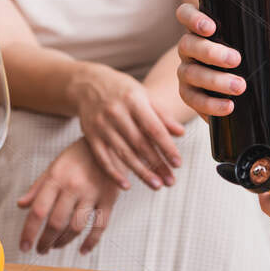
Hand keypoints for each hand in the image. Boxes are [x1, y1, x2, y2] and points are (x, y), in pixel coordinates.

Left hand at [16, 138, 123, 255]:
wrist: (109, 142)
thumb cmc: (78, 155)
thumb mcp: (54, 166)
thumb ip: (37, 187)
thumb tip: (21, 205)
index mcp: (56, 178)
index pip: (38, 210)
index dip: (29, 232)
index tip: (24, 245)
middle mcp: (73, 186)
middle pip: (56, 223)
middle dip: (45, 241)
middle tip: (40, 250)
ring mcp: (92, 193)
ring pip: (76, 227)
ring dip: (63, 242)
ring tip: (55, 246)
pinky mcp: (109, 198)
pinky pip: (100, 225)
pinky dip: (91, 241)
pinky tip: (83, 249)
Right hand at [69, 65, 183, 190]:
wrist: (87, 84)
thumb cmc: (122, 90)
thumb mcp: (143, 95)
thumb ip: (162, 114)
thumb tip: (181, 133)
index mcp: (133, 100)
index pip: (153, 128)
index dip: (167, 147)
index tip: (178, 163)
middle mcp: (116, 113)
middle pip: (140, 144)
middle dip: (157, 164)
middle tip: (171, 181)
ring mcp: (101, 125)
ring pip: (123, 154)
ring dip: (141, 172)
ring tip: (156, 185)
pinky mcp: (90, 135)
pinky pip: (103, 158)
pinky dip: (113, 174)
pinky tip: (126, 186)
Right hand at [175, 2, 269, 119]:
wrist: (260, 86)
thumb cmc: (261, 50)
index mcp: (203, 26)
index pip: (185, 13)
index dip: (192, 18)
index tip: (211, 27)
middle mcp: (190, 47)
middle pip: (187, 44)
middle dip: (210, 52)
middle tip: (237, 59)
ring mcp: (187, 71)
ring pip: (190, 73)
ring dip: (214, 80)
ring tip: (240, 87)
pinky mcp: (191, 95)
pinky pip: (193, 99)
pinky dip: (210, 104)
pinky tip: (229, 106)